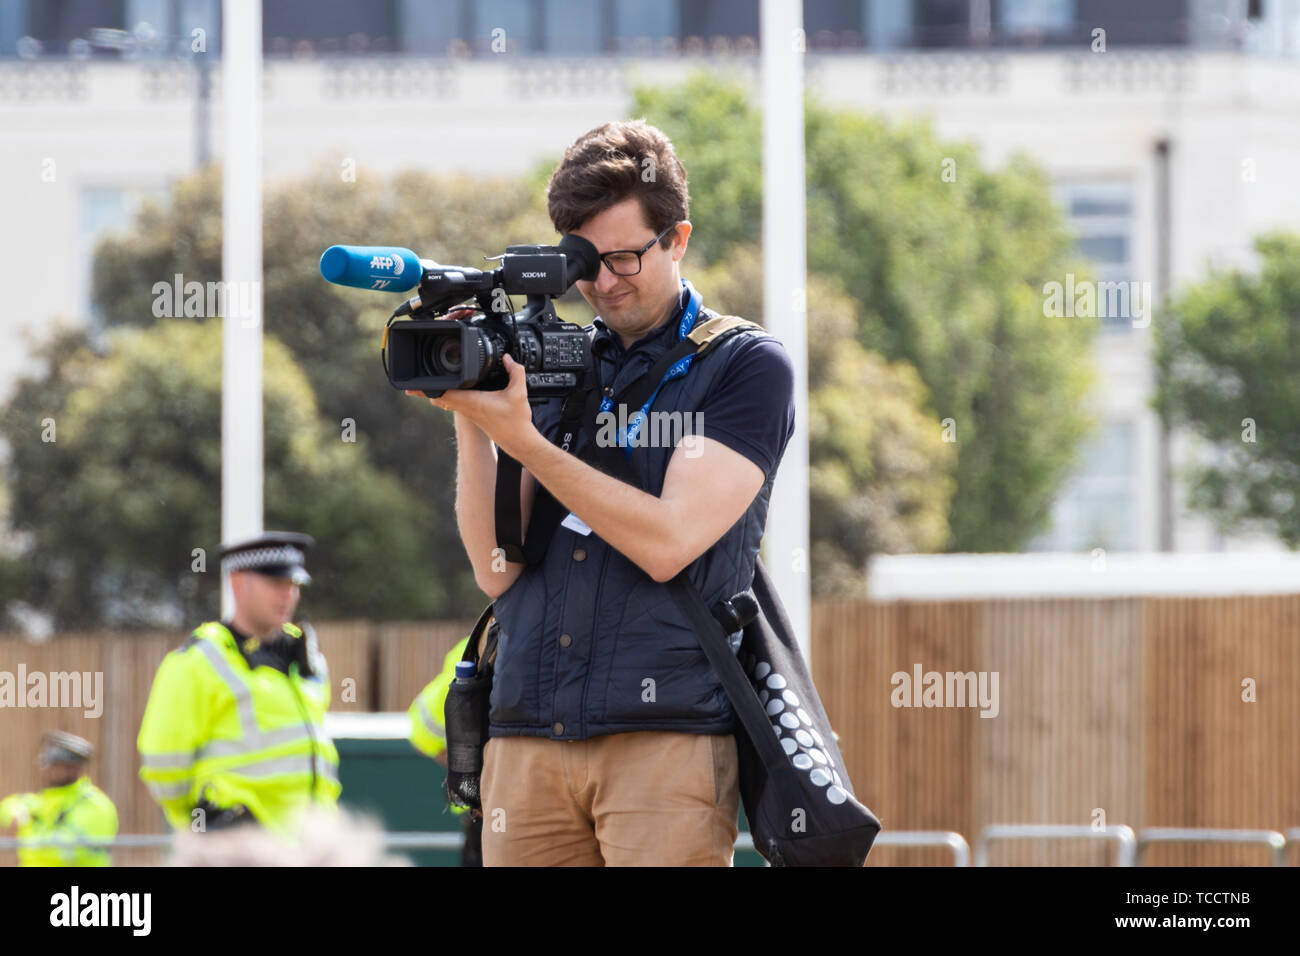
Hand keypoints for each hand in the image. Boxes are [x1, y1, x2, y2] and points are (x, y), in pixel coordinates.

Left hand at [406, 354, 540, 461]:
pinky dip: (448, 395)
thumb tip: (509, 359)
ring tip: (426, 382)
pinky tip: (450, 389)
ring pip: (445, 401)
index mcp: (471, 401)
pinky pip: (454, 403)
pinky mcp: (473, 414)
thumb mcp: (519, 393)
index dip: (426, 389)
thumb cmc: (516, 422)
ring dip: (436, 392)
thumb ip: (515, 372)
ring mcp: (468, 412)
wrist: (519, 441)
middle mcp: (466, 408)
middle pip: (438, 398)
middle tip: (411, 383)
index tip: (412, 386)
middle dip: (425, 390)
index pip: (442, 394)